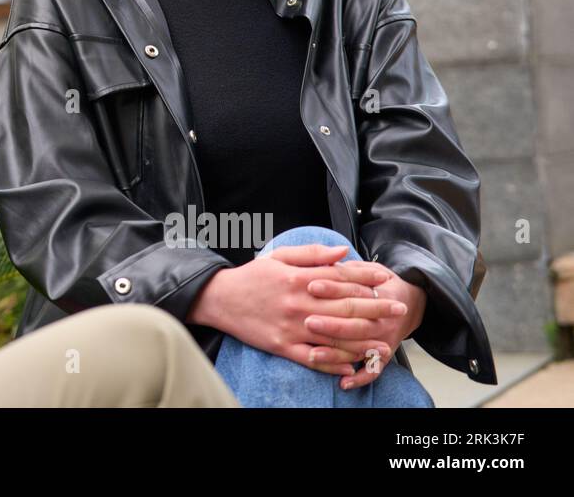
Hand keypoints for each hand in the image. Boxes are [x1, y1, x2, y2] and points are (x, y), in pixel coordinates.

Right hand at [188, 244, 401, 377]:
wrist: (218, 299)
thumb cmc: (251, 276)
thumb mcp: (279, 257)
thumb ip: (312, 254)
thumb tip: (342, 252)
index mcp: (299, 279)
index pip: (341, 279)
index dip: (366, 279)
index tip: (386, 280)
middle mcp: (299, 304)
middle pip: (345, 308)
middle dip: (376, 308)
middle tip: (398, 309)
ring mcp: (291, 327)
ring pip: (334, 337)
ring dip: (363, 342)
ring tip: (385, 345)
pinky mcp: (282, 346)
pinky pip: (312, 358)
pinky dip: (333, 362)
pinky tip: (351, 365)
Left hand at [304, 263, 425, 389]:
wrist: (411, 302)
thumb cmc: (380, 283)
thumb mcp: (368, 268)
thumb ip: (347, 267)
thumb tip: (327, 261)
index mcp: (378, 293)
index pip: (352, 290)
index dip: (332, 287)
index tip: (310, 285)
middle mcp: (383, 319)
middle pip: (355, 323)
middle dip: (331, 324)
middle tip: (307, 321)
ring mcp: (384, 339)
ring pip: (360, 349)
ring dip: (337, 354)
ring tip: (313, 354)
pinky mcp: (384, 355)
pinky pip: (373, 370)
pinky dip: (360, 378)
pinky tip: (343, 382)